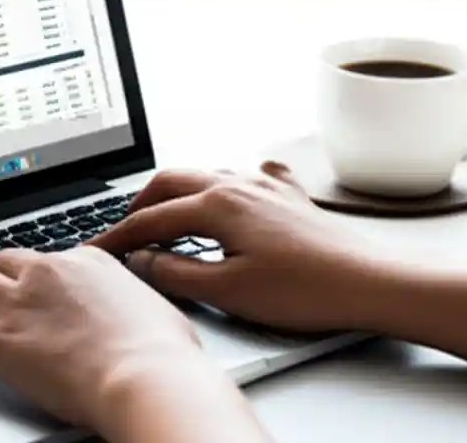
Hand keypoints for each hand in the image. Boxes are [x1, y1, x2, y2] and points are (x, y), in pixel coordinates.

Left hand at [0, 246, 234, 436]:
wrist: (147, 379)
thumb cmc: (163, 354)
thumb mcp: (157, 308)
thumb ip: (133, 301)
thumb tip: (137, 312)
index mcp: (86, 261)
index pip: (48, 258)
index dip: (38, 277)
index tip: (36, 290)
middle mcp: (47, 273)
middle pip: (3, 260)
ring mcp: (18, 304)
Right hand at [89, 162, 385, 332]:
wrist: (369, 282)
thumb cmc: (304, 290)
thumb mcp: (227, 291)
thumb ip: (175, 273)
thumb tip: (142, 260)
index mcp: (217, 203)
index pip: (151, 219)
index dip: (118, 238)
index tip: (96, 251)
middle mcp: (238, 183)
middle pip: (172, 181)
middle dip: (141, 204)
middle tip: (123, 230)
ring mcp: (266, 186)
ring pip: (206, 175)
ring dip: (178, 193)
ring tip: (165, 217)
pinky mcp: (289, 197)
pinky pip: (247, 177)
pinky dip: (225, 185)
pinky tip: (232, 193)